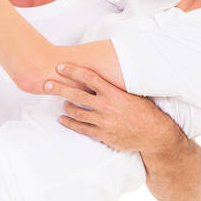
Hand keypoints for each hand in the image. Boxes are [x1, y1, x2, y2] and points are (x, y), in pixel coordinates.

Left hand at [44, 63, 173, 152]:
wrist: (153, 134)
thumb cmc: (144, 111)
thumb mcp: (133, 93)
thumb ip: (117, 85)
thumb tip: (107, 70)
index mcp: (114, 92)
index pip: (89, 77)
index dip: (73, 71)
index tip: (61, 66)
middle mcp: (106, 106)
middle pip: (77, 94)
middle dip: (60, 88)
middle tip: (46, 84)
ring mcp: (103, 122)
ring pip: (77, 112)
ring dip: (66, 106)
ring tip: (61, 102)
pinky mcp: (102, 135)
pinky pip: (81, 129)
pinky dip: (69, 123)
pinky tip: (62, 119)